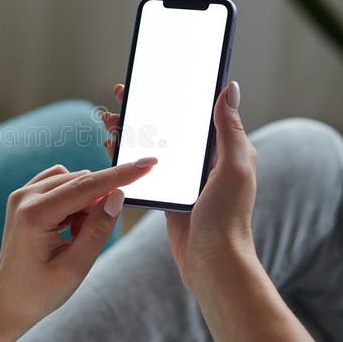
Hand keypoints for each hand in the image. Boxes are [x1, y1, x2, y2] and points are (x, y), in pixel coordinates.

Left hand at [0, 157, 156, 330]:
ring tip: (74, 237)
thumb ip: (98, 229)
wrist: (7, 301)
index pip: (87, 186)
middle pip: (80, 182)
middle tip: (86, 239)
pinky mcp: (24, 197)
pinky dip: (73, 201)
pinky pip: (60, 184)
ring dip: (85, 204)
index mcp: (35, 215)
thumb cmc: (40, 291)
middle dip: (97, 204)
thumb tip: (117, 195)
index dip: (121, 175)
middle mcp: (25, 197)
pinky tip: (68, 227)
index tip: (148, 163)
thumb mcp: (76, 266)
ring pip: (72, 181)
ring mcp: (22, 194)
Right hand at [102, 81, 258, 290]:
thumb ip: (229, 129)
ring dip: (131, 132)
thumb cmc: (228, 217)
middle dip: (144, 110)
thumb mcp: (234, 167)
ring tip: (108, 121)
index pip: (196, 111)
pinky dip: (128, 158)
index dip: (173, 92)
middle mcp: (204, 161)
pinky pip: (144, 170)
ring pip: (153, 146)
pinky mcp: (167, 196)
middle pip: (169, 125)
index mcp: (223, 149)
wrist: (212, 264)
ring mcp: (183, 179)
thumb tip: (229, 87)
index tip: (150, 78)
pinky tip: (111, 150)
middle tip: (119, 95)